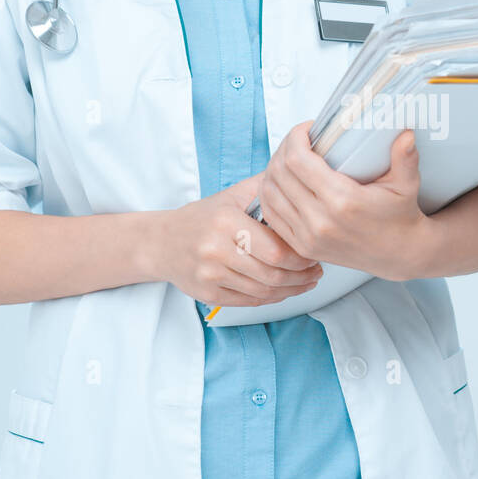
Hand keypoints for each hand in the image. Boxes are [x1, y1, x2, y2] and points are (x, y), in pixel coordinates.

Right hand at [145, 174, 322, 307]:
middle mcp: (215, 249)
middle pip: (272, 274)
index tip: (313, 253)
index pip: (275, 249)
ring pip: (263, 291)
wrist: (162, 242)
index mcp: (225, 221)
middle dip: (301, 276)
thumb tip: (298, 176)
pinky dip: (271, 299)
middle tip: (315, 270)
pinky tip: (283, 290)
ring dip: (291, 290)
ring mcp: (210, 275)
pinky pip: (249, 302)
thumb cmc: (203, 217)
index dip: (300, 257)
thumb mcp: (232, 195)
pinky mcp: (207, 294)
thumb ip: (265, 187)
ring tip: (306, 281)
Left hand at [258, 122, 430, 281]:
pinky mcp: (302, 246)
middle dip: (284, 148)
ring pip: (269, 193)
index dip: (295, 137)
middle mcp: (320, 221)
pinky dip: (270, 194)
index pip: (298, 160)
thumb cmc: (400, 215)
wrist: (398, 254)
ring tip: (289, 158)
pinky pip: (271, 215)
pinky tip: (282, 181)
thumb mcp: (407, 185)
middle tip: (298, 140)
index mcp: (344, 201)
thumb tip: (407, 134)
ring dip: (273, 169)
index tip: (308, 129)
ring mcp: (308, 236)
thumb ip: (405, 158)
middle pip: (279, 173)